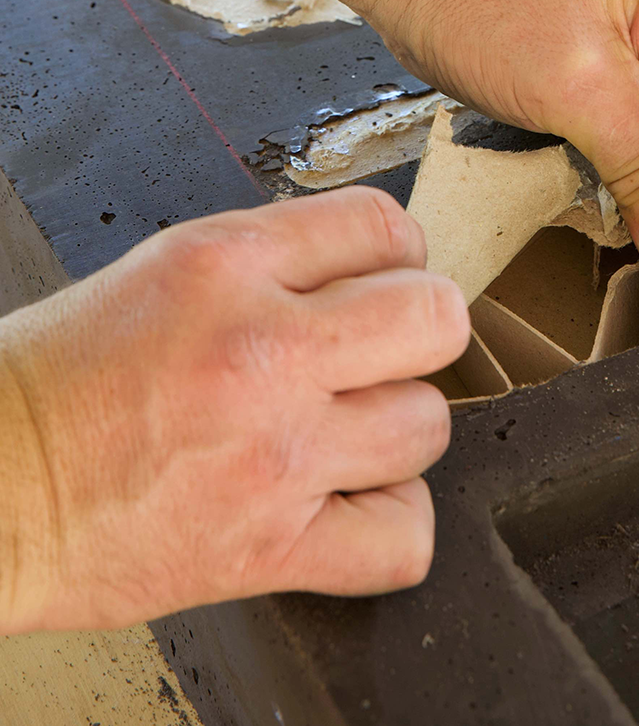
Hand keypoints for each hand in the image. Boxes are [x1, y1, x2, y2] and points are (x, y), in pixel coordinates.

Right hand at [0, 187, 467, 631]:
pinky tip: (354, 502)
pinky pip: (402, 539)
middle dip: (421, 330)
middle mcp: (262, 351)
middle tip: (382, 351)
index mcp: (228, 265)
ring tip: (348, 431)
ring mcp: (273, 455)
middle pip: (435, 319)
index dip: (400, 255)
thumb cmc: (66, 377)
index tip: (383, 281)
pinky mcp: (267, 549)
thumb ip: (280, 260)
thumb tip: (376, 270)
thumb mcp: (166, 269)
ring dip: (398, 429)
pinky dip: (394, 524)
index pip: (385, 225)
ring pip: (427, 425)